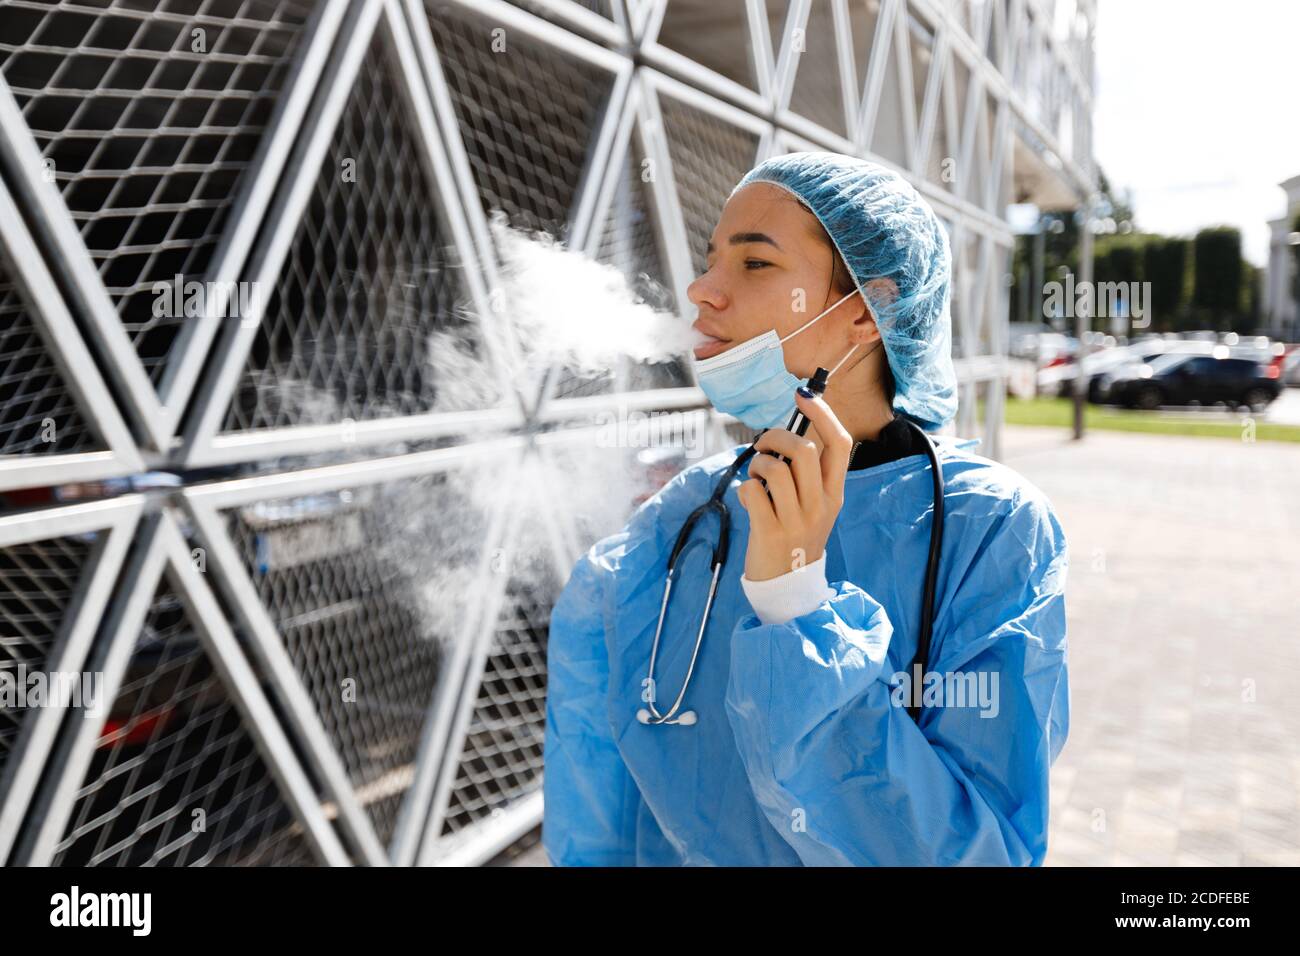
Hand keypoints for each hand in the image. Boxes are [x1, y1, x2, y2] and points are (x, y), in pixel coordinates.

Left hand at [737, 390, 852, 581]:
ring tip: (756, 475)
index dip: (822, 413)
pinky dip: (746, 487)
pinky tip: (749, 497)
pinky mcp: (770, 532)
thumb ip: (809, 474)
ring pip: (775, 469)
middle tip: (764, 446)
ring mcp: (796, 520)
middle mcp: (819, 505)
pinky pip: (753, 491)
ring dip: (758, 463)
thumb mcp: (815, 506)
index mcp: (835, 494)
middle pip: (804, 450)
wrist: (788, 585)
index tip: (803, 395)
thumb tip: (792, 432)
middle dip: (777, 436)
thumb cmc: (796, 536)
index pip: (840, 444)